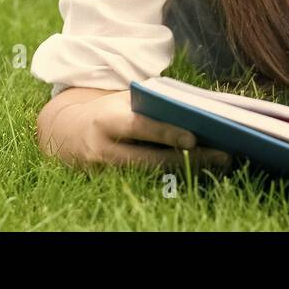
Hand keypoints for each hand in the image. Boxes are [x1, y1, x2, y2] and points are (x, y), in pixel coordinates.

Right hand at [37, 88, 234, 173]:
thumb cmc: (107, 111)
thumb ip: (151, 102)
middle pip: (151, 160)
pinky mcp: (110, 186)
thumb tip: (194, 106)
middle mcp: (104, 150)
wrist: (66, 134)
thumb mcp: (122, 101)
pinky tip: (198, 171)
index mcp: (107, 120)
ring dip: (187, 171)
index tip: (193, 138)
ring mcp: (106, 173)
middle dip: (189, 159)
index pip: (140, 127)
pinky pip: (147, 183)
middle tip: (222, 155)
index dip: (166, 133)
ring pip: (152, 176)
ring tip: (218, 162)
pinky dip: (174, 178)